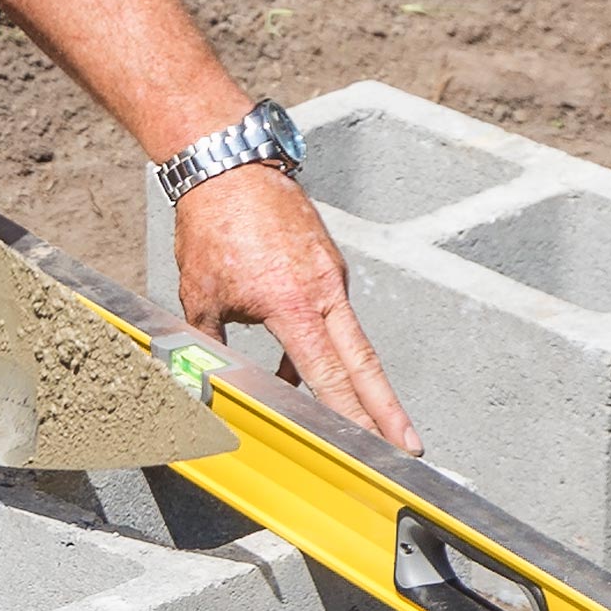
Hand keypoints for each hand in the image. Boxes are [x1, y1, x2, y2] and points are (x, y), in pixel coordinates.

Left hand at [172, 164, 421, 454]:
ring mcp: (330, 276)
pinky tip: (300, 373)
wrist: (229, 165)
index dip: (352, 414)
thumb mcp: (201, 299)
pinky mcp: (326, 265)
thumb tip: (205, 387)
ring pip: (349, 342)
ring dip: (356, 383)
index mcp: (293, 304)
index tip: (373, 442)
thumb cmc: (212, 228)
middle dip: (386, 409)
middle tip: (408, 446)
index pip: (328, 374)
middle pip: (363, 364)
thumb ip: (212, 348)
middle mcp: (323, 291)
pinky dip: (323, 348)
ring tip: (367, 422)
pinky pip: (329, 319)